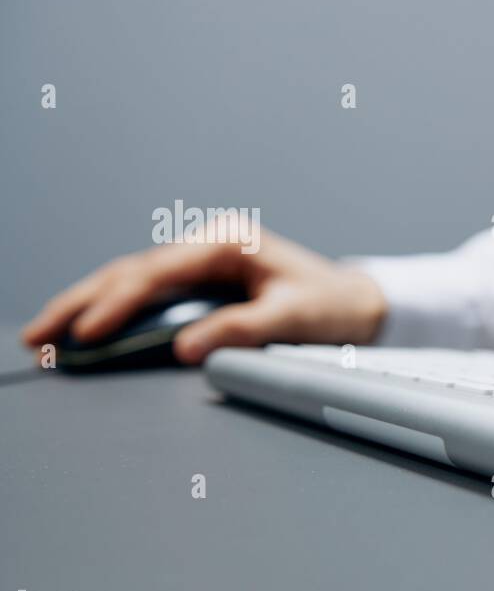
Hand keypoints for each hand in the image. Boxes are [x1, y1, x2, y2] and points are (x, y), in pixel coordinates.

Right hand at [21, 229, 386, 363]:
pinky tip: (85, 329)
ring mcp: (202, 259)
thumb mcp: (293, 319)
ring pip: (130, 280)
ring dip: (87, 307)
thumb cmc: (333, 306)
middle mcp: (207, 243)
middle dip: (81, 304)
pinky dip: (114, 312)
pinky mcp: (201, 279)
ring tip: (46, 336)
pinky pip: (148, 294)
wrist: (360, 302)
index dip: (116, 305)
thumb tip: (187, 349)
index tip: (86, 332)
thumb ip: (240, 330)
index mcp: (227, 242)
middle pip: (129, 272)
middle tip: (37, 336)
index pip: (156, 273)